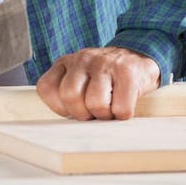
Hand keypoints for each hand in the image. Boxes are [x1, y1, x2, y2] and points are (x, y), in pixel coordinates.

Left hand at [36, 46, 159, 120]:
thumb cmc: (105, 77)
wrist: (139, 56)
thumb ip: (67, 95)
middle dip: (82, 113)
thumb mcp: (79, 78)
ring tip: (110, 107)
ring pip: (95, 103)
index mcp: (66, 62)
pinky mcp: (127, 73)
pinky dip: (122, 115)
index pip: (46, 88)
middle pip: (70, 96)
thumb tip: (65, 129)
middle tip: (93, 112)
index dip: (60, 107)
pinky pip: (121, 108)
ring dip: (104, 115)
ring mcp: (105, 63)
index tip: (75, 108)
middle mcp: (82, 59)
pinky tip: (123, 103)